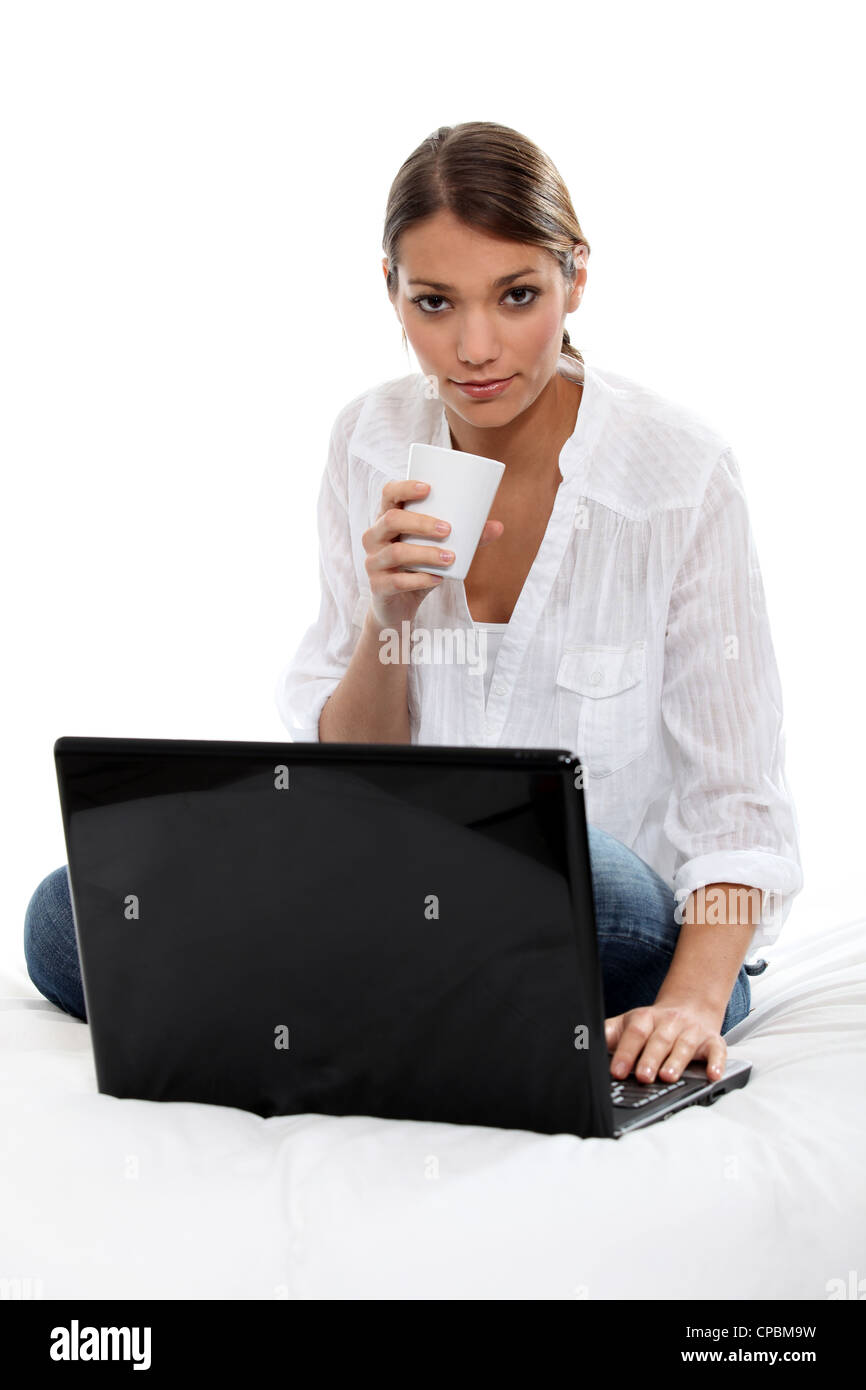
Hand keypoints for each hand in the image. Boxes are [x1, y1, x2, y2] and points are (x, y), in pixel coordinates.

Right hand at [363, 478, 503, 630]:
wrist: (398, 606)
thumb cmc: (418, 568)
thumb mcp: (438, 550)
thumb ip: (465, 538)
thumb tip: (498, 526)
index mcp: (387, 519)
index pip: (388, 494)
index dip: (405, 487)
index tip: (429, 488)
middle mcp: (374, 537)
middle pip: (391, 520)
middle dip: (421, 522)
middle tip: (448, 529)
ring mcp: (373, 562)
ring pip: (396, 552)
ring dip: (426, 553)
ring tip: (450, 557)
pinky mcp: (377, 586)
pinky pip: (396, 581)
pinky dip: (420, 580)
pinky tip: (437, 579)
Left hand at [604, 997, 727, 1084]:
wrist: (690, 1005)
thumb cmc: (654, 1023)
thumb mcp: (628, 1023)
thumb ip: (607, 1034)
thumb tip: (582, 1043)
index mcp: (646, 1018)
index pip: (634, 1033)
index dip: (625, 1052)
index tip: (616, 1071)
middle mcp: (669, 1023)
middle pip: (659, 1040)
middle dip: (650, 1058)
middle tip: (643, 1076)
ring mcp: (692, 1031)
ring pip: (685, 1045)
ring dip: (677, 1061)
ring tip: (668, 1077)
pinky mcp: (713, 1040)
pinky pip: (717, 1050)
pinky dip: (717, 1062)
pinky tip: (713, 1074)